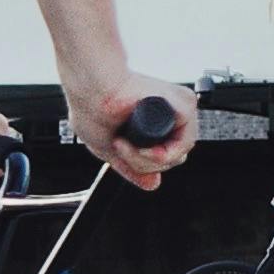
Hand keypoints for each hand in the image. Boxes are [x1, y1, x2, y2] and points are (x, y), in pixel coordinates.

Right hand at [59, 65, 186, 191]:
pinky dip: (158, 154)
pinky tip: (138, 145)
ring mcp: (177, 110)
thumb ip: (132, 168)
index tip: (117, 151)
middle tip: (119, 147)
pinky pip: (180, 146)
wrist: (90, 88)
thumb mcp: (109, 149)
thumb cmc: (90, 107)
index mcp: (153, 123)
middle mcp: (168, 116)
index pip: (164, 156)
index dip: (142, 164)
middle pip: (171, 159)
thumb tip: (153, 185)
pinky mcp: (184, 105)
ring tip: (124, 144)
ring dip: (146, 160)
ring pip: (176, 156)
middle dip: (143, 164)